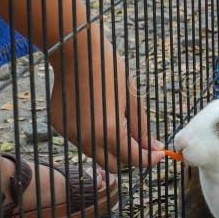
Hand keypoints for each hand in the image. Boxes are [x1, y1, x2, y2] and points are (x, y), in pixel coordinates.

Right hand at [0, 0, 165, 172]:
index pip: (134, 159)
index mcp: (110, 131)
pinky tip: (97, 114)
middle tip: (138, 141)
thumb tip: (152, 148)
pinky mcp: (60, 127)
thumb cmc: (110, 70)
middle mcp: (88, 139)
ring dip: (109, 147)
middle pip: (114, 166)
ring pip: (96, 154)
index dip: (149, 159)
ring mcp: (71, 134)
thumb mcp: (132, 99)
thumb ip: (141, 128)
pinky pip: (81, 141)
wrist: (76, 52)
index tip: (158, 154)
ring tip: (116, 120)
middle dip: (129, 157)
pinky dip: (92, 136)